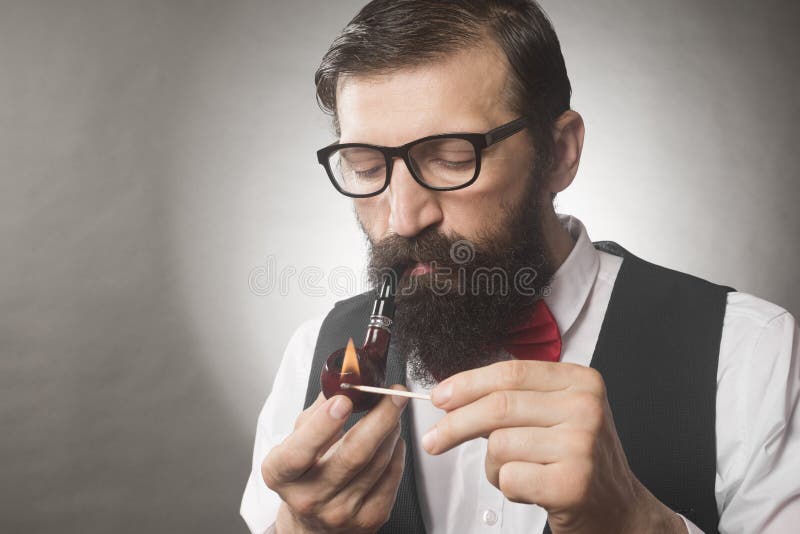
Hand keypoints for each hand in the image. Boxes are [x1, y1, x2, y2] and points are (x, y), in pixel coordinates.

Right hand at [262, 387, 407, 533]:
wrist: (313, 519)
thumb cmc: (305, 469)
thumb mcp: (298, 436)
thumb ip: (319, 408)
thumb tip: (345, 374)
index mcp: (281, 474)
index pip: (299, 452)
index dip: (322, 426)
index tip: (343, 399)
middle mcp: (309, 498)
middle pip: (352, 456)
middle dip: (379, 418)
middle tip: (394, 393)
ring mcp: (341, 513)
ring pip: (378, 463)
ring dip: (391, 429)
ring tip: (392, 409)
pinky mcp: (369, 519)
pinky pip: (392, 476)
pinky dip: (396, 450)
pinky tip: (391, 436)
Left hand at [423, 360, 685, 533]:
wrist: (619, 510)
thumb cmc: (578, 460)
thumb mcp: (557, 415)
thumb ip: (515, 399)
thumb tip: (452, 396)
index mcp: (581, 381)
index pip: (510, 373)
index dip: (467, 384)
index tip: (439, 397)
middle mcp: (585, 408)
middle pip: (498, 407)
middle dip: (455, 425)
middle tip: (433, 440)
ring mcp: (582, 445)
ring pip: (499, 445)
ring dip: (493, 466)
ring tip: (518, 473)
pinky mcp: (573, 483)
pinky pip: (510, 478)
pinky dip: (508, 488)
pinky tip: (532, 490)